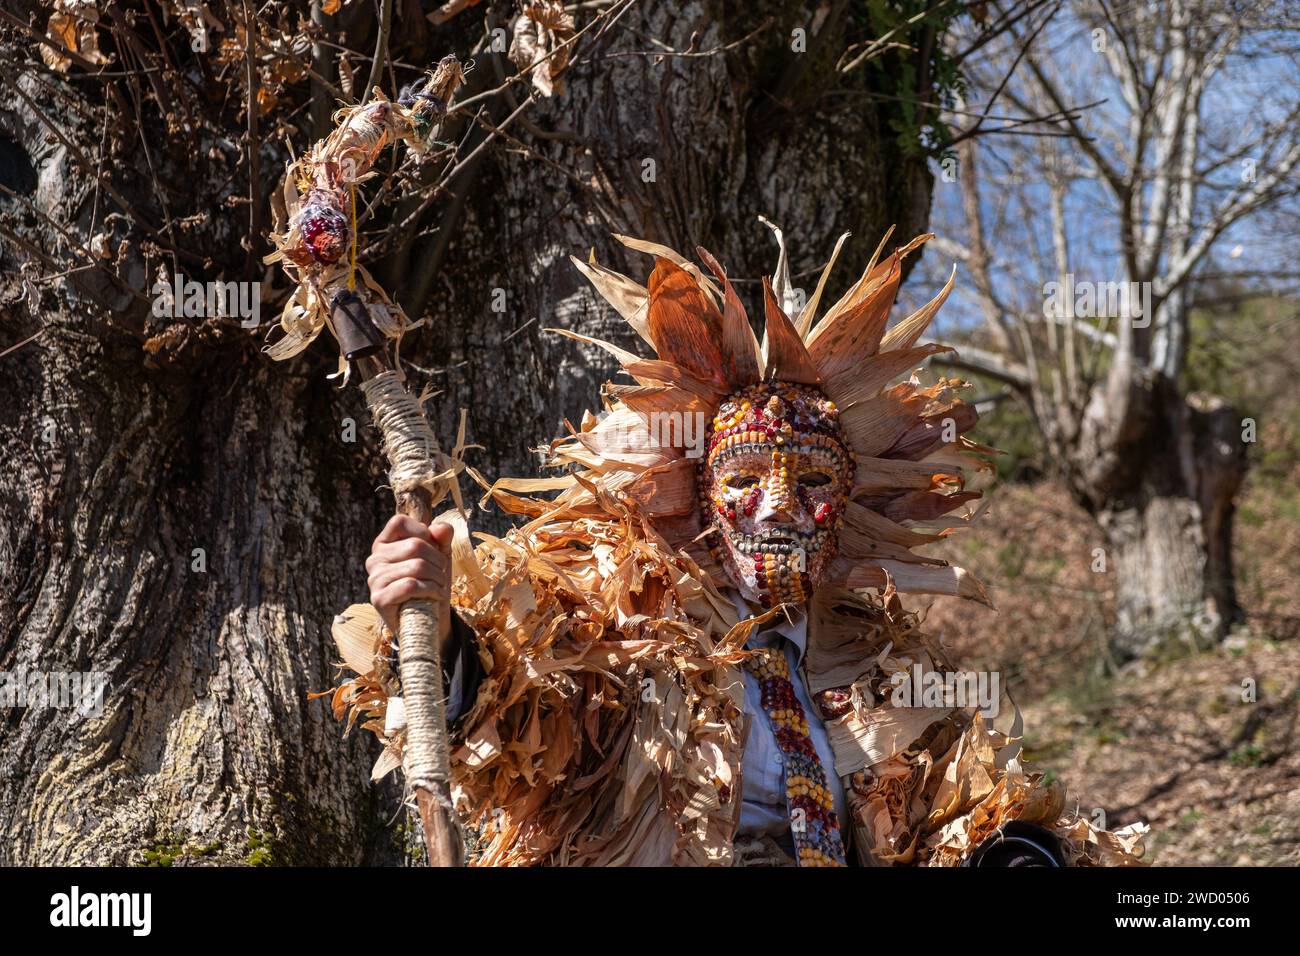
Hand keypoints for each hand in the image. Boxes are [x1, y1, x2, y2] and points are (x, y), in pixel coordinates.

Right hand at [366, 514, 453, 648]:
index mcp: (384, 544)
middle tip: (442, 574)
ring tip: (439, 586)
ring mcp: (374, 579)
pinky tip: (435, 596)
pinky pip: (410, 586)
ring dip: (438, 578)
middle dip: (438, 560)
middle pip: (415, 545)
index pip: (399, 522)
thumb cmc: (431, 582)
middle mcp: (374, 559)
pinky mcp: (379, 599)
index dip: (423, 531)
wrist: (429, 619)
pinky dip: (431, 591)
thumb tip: (441, 528)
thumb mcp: (440, 555)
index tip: (433, 548)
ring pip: (417, 566)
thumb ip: (442, 537)